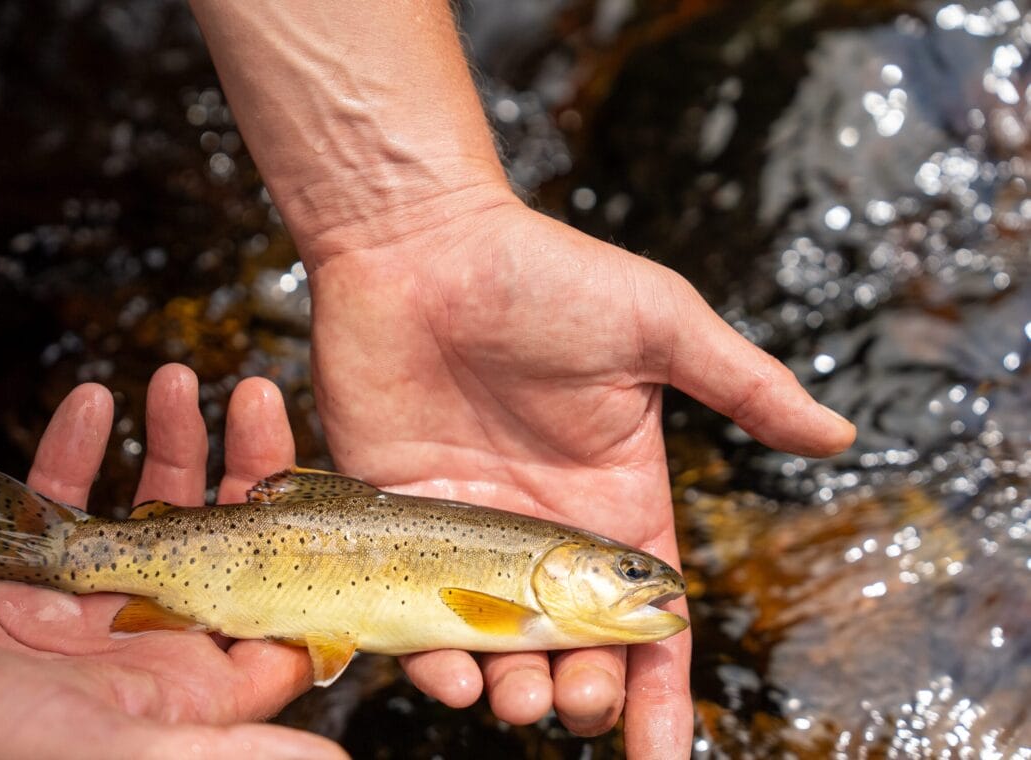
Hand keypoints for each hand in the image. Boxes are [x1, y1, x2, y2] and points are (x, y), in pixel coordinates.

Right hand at [0, 364, 345, 759]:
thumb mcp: (114, 747)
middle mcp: (150, 641)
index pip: (276, 617)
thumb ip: (223, 747)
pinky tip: (95, 403)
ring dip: (167, 441)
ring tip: (176, 379)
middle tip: (253, 396)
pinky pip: (66, 499)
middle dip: (242, 463)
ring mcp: (93, 605)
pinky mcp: (34, 578)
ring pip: (152, 507)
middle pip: (227, 541)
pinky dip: (78, 450)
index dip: (307, 554)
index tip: (314, 481)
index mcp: (185, 685)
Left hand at [307, 200, 854, 754]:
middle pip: (572, 648)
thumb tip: (839, 435)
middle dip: (582, 695)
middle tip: (571, 703)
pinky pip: (412, 608)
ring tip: (515, 698)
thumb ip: (743, 387)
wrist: (420, 244)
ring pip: (494, 646)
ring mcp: (469, 530)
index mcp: (614, 498)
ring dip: (510, 690)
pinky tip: (443, 672)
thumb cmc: (542, 275)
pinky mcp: (398, 519)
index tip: (665, 753)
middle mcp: (542, 528)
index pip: (648, 617)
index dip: (660, 689)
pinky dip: (428, 654)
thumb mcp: (658, 325)